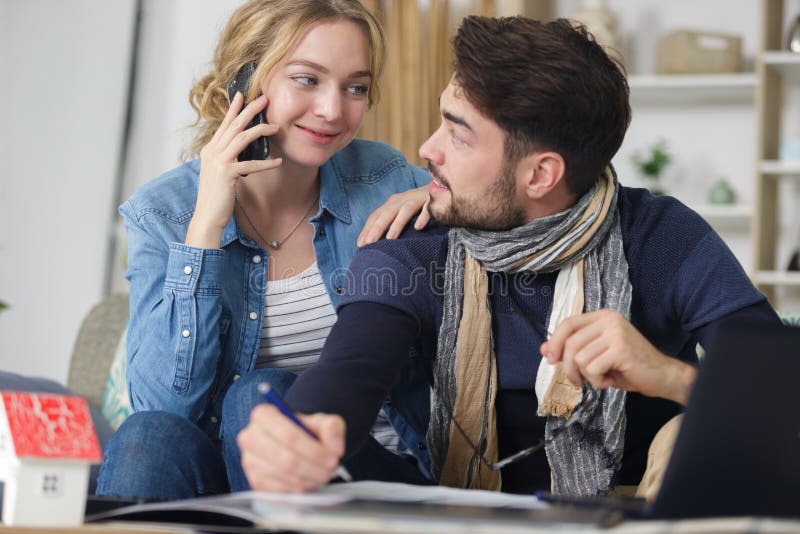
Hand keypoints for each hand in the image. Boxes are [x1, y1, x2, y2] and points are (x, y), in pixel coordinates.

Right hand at [186, 93, 281, 248]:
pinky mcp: (227, 174)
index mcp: (210, 150)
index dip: (234, 109)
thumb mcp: (220, 173)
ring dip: (261, 130)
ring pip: (241, 138)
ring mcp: (218, 162)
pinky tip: (278, 161)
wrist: (207, 216)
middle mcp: (212, 152)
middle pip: (234, 125)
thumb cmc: (216, 196)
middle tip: (265, 99)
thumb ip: (228, 159)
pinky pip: (251, 164)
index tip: (243, 95)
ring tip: (277, 127)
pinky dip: (266, 163)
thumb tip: (242, 150)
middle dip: (250, 110)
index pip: (224, 125)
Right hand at [237, 405, 344, 492]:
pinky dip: (299, 488)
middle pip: (286, 459)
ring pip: (284, 476)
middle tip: (331, 469)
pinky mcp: (254, 481)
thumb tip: (335, 447)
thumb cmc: (306, 430)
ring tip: (323, 474)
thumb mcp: (322, 421)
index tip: (332, 457)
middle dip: (313, 467)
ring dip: (309, 479)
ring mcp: (250, 461)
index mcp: (264, 415)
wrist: (295, 443)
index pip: (289, 436)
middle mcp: (250, 437)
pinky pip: (280, 490)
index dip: (313, 450)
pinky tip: (309, 481)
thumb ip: (332, 427)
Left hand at [356, 186, 430, 246]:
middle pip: (387, 213)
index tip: (360, 245)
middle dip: (377, 228)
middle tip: (369, 243)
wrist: (443, 188)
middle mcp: (403, 199)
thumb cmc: (420, 206)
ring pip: (405, 210)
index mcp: (393, 203)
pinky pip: (428, 208)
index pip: (376, 215)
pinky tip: (418, 227)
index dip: (367, 229)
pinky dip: (423, 216)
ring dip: (397, 223)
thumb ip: (392, 224)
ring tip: (390, 238)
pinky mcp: (433, 200)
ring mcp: (417, 198)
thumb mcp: (402, 213)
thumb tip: (377, 243)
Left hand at [540, 309, 695, 404]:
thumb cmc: (628, 367)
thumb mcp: (596, 355)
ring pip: (580, 358)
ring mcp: (616, 333)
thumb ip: (572, 349)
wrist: (662, 376)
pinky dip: (599, 381)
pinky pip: (593, 368)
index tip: (550, 359)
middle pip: (570, 343)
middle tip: (578, 381)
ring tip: (604, 377)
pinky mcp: (621, 349)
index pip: (568, 323)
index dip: (554, 342)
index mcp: (603, 317)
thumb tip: (544, 350)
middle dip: (569, 367)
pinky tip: (612, 380)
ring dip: (588, 376)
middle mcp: (609, 320)